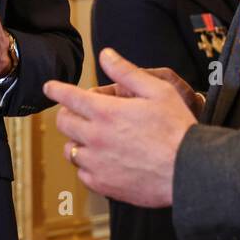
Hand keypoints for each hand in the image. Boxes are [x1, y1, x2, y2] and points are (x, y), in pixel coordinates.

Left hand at [44, 48, 195, 206]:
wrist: (189, 171)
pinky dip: (87, 165)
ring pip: (71, 150)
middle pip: (64, 123)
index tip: (50, 87)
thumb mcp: (157, 90)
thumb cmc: (177, 130)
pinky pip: (82, 173)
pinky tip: (102, 161)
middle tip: (77, 113)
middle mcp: (95, 137)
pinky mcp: (103, 184)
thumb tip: (106, 55)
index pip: (68, 96)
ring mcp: (97, 163)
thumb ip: (126, 72)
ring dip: (77, 141)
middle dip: (67, 113)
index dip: (56, 89)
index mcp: (106, 112)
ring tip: (93, 138)